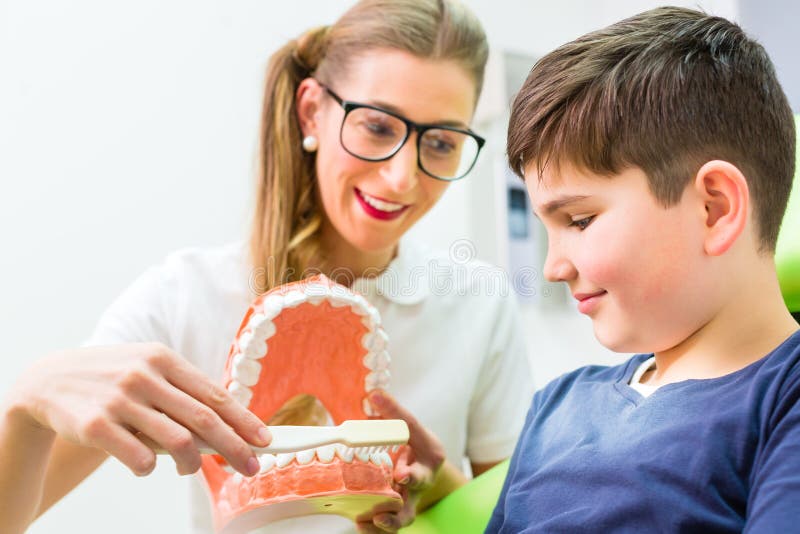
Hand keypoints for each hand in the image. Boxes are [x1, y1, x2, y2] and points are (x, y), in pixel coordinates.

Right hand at [9, 343, 269, 476]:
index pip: (214, 395)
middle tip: (250, 468)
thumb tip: (229, 423)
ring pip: (176, 441)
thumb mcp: (148, 369)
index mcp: (164, 359)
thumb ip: (183, 391)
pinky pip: (139, 458)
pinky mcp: (95, 425)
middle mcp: (145, 376)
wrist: (50, 380)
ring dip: (192, 464)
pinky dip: (151, 468)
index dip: (243, 420)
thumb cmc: (115, 377)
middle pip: (204, 420)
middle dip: (234, 447)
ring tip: (189, 469)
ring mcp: (120, 400)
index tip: (265, 440)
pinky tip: (147, 466)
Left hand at [356, 390, 445, 532]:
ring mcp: (405, 502)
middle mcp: (417, 489)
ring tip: (365, 523)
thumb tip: (374, 394)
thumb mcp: (411, 426)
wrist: (423, 461)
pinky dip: (372, 527)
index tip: (402, 474)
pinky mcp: (392, 509)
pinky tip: (358, 523)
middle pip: (410, 510)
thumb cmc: (417, 443)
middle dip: (397, 515)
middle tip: (381, 515)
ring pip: (397, 522)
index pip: (421, 472)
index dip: (412, 476)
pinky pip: (383, 523)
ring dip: (382, 526)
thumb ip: (395, 412)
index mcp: (427, 466)